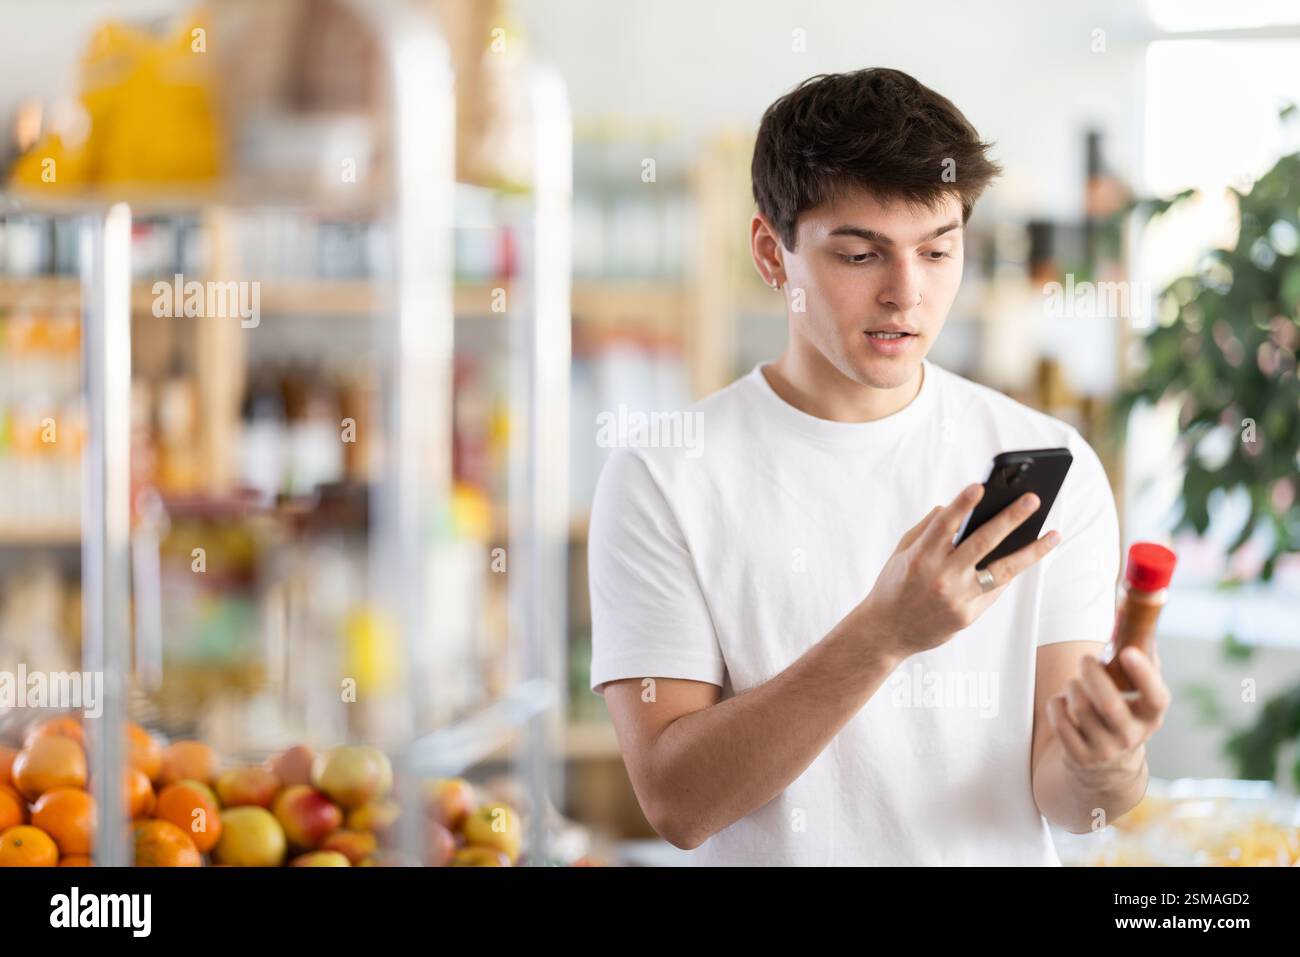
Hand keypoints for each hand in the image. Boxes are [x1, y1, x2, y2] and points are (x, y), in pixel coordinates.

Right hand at [853, 482, 1060, 659]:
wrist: (888, 632)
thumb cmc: (895, 585)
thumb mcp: (902, 553)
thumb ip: (927, 529)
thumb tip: (954, 507)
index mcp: (920, 557)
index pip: (944, 524)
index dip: (962, 504)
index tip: (981, 485)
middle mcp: (940, 576)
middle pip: (981, 542)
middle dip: (1009, 519)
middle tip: (1032, 499)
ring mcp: (957, 597)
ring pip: (1002, 569)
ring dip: (1031, 551)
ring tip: (1053, 535)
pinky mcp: (968, 614)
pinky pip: (995, 588)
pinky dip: (1012, 570)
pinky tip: (1030, 555)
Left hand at [1047, 647, 1169, 781]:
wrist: (1106, 763)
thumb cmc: (1121, 712)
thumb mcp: (1137, 695)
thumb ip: (1140, 662)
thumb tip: (1136, 625)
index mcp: (1151, 717)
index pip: (1155, 697)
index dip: (1144, 675)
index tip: (1127, 651)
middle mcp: (1131, 737)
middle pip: (1108, 704)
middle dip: (1092, 674)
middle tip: (1085, 660)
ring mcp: (1105, 750)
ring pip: (1080, 707)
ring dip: (1072, 686)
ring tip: (1076, 684)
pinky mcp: (1079, 756)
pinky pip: (1059, 720)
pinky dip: (1057, 704)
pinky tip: (1064, 703)